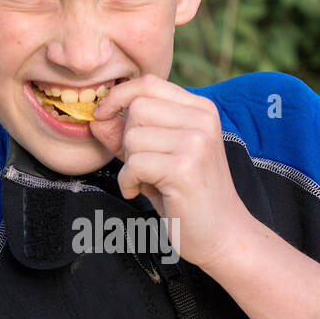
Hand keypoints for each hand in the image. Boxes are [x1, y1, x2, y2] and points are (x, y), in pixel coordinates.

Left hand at [89, 74, 249, 272]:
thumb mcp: (158, 156)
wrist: (223, 235)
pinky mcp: (185, 168)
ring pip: (133, 137)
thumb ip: (128, 133)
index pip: (148, 83)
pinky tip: (141, 192)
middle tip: (141, 166)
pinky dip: (128, 182)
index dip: (118, 96)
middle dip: (127, 139)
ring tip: (147, 181)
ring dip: (129, 164)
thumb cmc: (187, 196)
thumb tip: (97, 116)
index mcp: (201, 109)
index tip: (102, 116)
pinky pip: (134, 164)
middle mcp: (202, 120)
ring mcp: (196, 142)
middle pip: (137, 109)